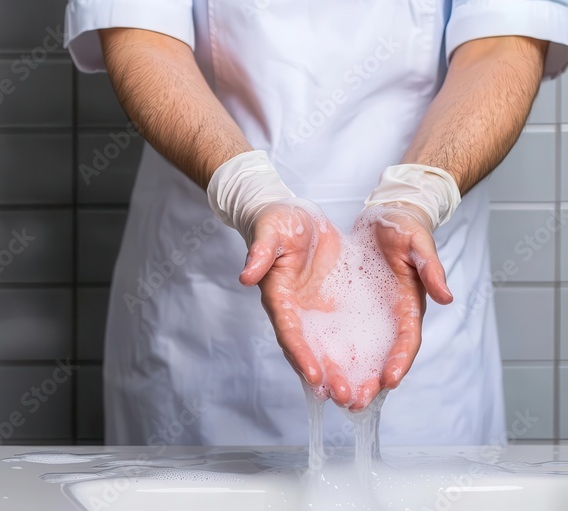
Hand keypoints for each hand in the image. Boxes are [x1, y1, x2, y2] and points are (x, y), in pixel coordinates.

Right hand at [239, 199, 343, 399]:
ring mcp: (312, 311)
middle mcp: (295, 311)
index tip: (315, 376)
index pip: (288, 331)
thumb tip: (245, 276)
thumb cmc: (277, 221)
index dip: (301, 354)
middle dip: (326, 376)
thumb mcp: (270, 232)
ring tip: (358, 399)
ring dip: (340, 374)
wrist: (290, 215)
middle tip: (345, 397)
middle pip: (308, 351)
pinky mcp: (328, 305)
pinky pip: (341, 335)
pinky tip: (369, 375)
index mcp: (279, 296)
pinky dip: (352, 356)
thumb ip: (260, 253)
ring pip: (325, 350)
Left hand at [344, 202, 452, 410]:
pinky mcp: (349, 307)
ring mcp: (369, 314)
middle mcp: (389, 316)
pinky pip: (338, 335)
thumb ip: (431, 268)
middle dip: (369, 380)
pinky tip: (318, 372)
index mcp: (409, 303)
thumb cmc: (404, 227)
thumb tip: (448, 296)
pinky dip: (330, 354)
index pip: (407, 339)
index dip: (399, 361)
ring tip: (334, 397)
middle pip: (381, 356)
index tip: (388, 380)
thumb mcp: (417, 242)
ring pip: (358, 352)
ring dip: (348, 375)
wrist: (386, 215)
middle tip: (353, 401)